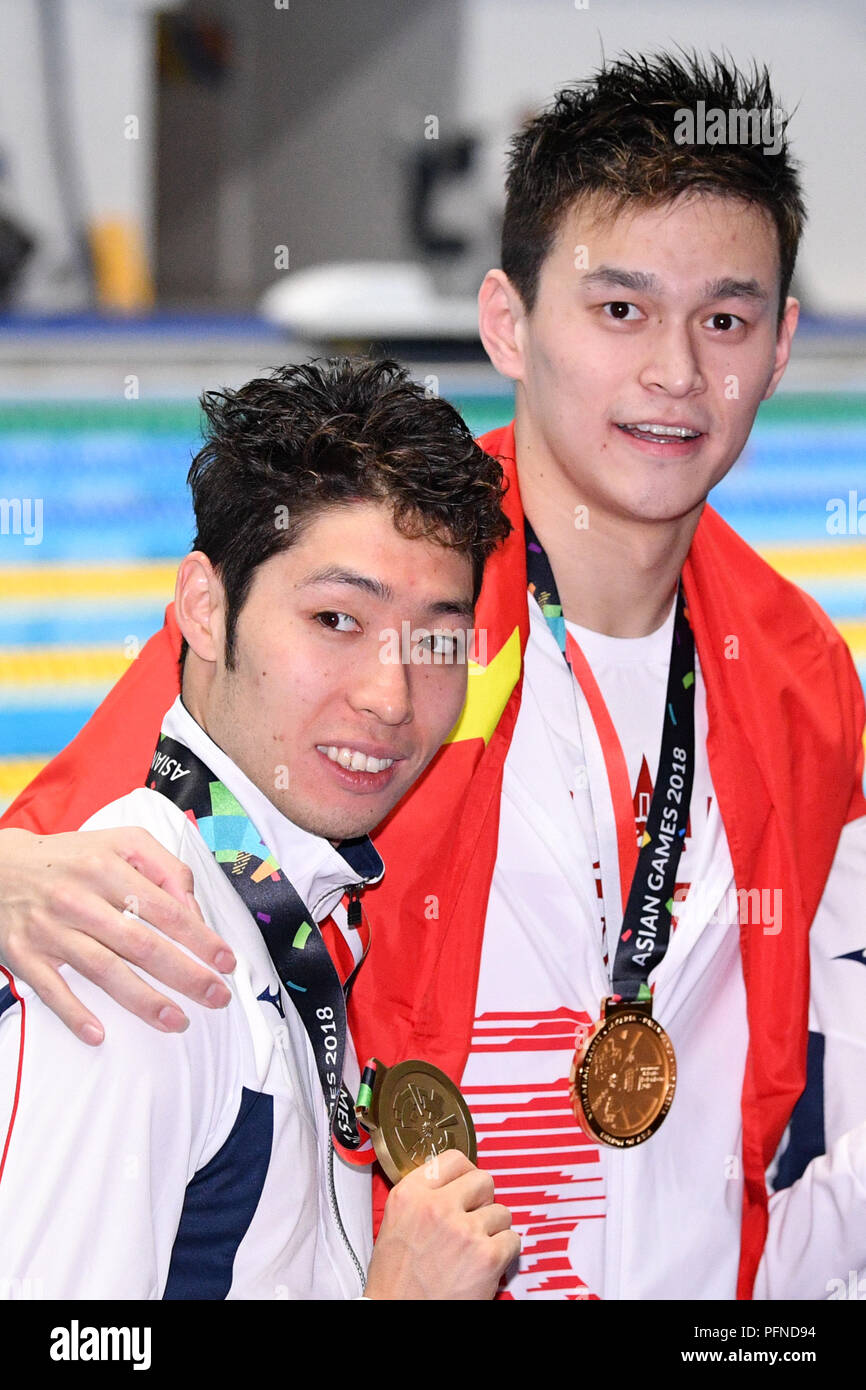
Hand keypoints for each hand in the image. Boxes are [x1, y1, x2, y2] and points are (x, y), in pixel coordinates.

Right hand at [0, 826, 234, 1044]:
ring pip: (103, 971)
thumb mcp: (124, 843)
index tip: (226, 962)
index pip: (164, 908)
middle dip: (184, 975)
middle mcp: (79, 898)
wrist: (1, 867)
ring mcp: (51, 929)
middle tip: (216, 997)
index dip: (199, 938)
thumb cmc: (75, 857)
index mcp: (108, 867)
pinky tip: (98, 1035)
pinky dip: (74, 1014)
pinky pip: (52, 990)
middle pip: (140, 944)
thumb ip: (166, 869)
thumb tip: (193, 912)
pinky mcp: (25, 955)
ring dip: (143, 1001)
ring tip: (178, 1021)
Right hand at [363, 1149, 519, 1299]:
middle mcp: (436, 1207)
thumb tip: (451, 1183)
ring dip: (493, 1230)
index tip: (467, 1188)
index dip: (465, 1175)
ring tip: (475, 1250)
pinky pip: (513, 1240)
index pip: (453, 1160)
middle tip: (473, 1222)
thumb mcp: (394, 1223)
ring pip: (502, 1211)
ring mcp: (464, 1230)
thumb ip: (421, 1197)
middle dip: (483, 1202)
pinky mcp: (487, 1256)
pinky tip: (486, 1265)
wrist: (399, 1315)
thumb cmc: (395, 1281)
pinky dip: (505, 1253)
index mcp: (410, 1195)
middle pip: (483, 1180)